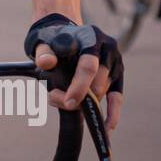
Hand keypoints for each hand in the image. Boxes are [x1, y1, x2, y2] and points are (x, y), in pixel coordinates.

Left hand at [26, 15, 123, 132]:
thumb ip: (43, 53)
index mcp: (90, 36)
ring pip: (103, 91)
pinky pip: (117, 96)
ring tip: (65, 101)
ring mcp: (115, 61)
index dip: (78, 87)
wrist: (63, 33)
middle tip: (61, 103)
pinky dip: (113, 112)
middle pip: (97, 82)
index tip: (68, 103)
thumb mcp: (43, 42)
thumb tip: (47, 63)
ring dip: (86, 102)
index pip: (88, 66)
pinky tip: (107, 127)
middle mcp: (107, 47)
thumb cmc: (52, 40)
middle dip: (80, 98)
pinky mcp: (117, 74)